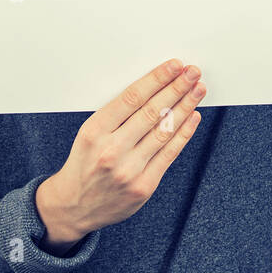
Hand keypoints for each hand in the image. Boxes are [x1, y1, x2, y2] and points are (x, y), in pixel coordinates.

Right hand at [35, 58, 206, 252]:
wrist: (74, 206)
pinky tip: (193, 117)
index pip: (132, 98)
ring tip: (198, 90)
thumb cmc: (84, 163)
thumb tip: (153, 88)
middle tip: (192, 72)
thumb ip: (117, 114)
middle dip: (176, 88)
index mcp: (95, 131)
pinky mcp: (144, 187)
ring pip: (164, 131)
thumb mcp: (89, 132)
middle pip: (152, 112)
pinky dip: (184, 133)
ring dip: (186, 107)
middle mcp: (111, 150)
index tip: (174, 66)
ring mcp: (129, 170)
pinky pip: (169, 154)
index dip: (157, 79)